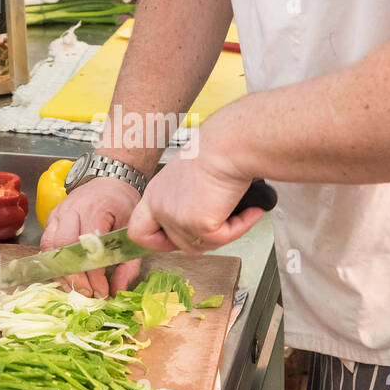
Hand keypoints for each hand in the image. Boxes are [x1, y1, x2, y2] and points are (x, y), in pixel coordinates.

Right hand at [39, 176, 142, 296]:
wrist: (108, 180)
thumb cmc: (122, 203)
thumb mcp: (132, 230)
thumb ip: (128, 262)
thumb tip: (118, 290)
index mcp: (96, 209)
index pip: (89, 247)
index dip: (94, 274)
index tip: (102, 292)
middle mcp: (72, 209)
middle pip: (64, 247)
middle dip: (74, 276)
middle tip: (86, 293)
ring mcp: (58, 213)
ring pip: (50, 247)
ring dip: (61, 272)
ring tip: (75, 289)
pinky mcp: (51, 219)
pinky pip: (46, 245)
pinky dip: (55, 264)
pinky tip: (68, 276)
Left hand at [127, 147, 263, 254]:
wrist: (230, 144)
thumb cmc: (217, 149)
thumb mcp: (191, 176)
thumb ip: (187, 200)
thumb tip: (205, 215)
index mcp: (155, 194)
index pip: (139, 231)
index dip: (158, 241)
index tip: (176, 239)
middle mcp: (161, 206)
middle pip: (176, 244)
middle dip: (202, 239)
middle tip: (223, 225)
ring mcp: (177, 218)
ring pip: (201, 245)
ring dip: (225, 231)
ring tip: (240, 210)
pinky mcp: (198, 224)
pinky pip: (224, 238)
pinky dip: (241, 226)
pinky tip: (251, 210)